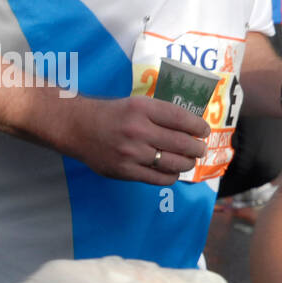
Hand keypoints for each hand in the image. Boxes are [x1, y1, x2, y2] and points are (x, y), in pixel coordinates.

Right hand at [61, 95, 209, 183]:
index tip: (204, 131)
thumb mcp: (136, 104)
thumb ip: (161, 114)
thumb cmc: (112, 114)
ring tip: (188, 160)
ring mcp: (131, 153)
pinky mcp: (125, 171)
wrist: (77, 127)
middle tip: (200, 148)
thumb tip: (193, 128)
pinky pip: (160, 178)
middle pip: (182, 143)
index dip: (198, 127)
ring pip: (174, 163)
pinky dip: (172, 176)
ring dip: (187, 163)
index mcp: (142, 108)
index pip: (181, 119)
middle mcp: (138, 130)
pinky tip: (172, 171)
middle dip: (197, 147)